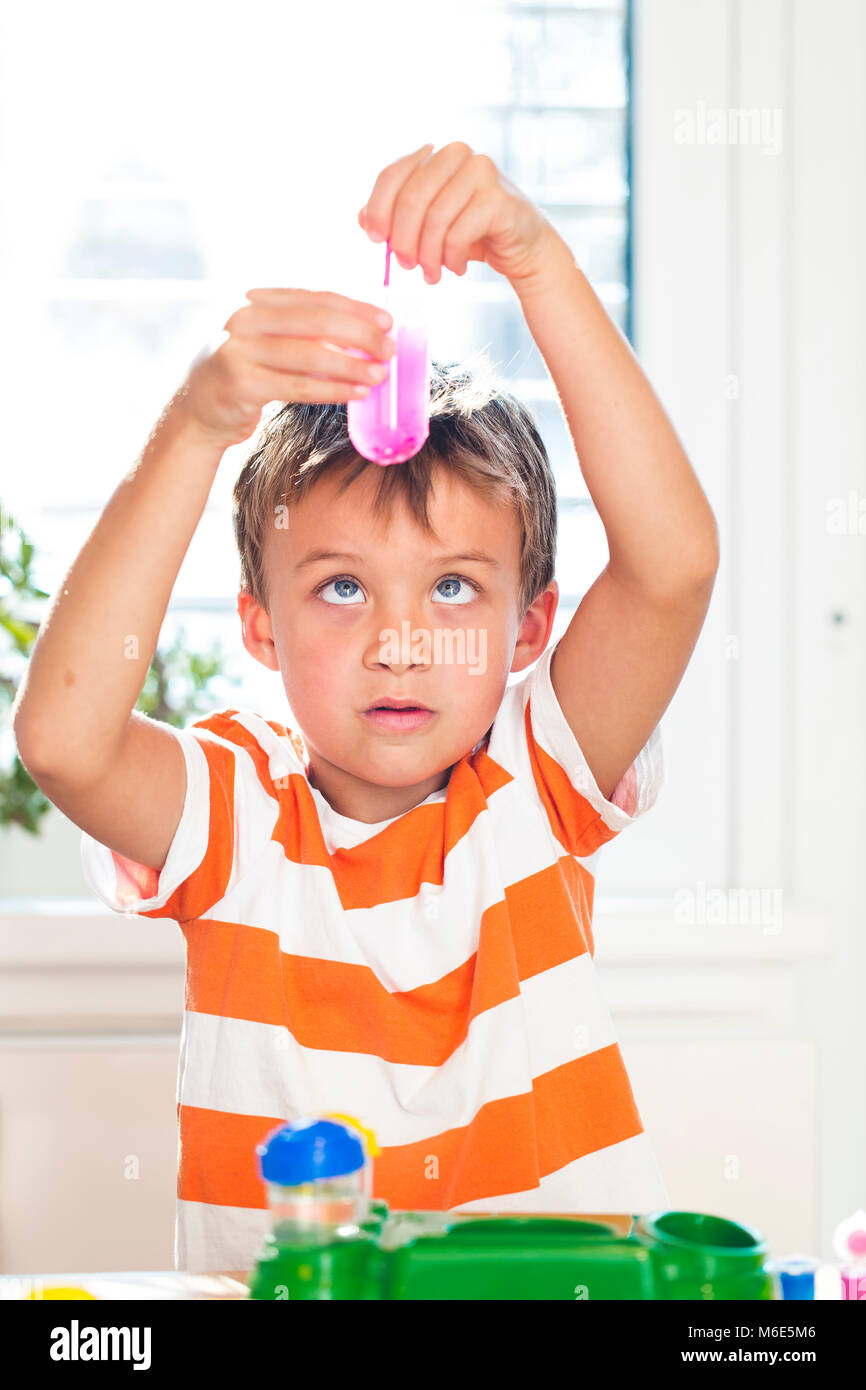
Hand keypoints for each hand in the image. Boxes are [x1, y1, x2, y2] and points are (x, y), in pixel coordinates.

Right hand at [174, 289, 396, 448]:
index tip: (388, 321)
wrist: (195, 409)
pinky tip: (356, 392)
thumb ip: (303, 333)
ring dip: (351, 365)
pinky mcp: (240, 384)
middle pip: (316, 321)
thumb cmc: (243, 374)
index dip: (355, 308)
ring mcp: (239, 350)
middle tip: (389, 350)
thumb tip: (363, 335)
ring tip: (379, 375)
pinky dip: (332, 390)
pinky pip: (298, 386)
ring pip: (309, 355)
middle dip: (360, 334)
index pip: (315, 298)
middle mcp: (243, 318)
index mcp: (254, 301)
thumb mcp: (266, 342)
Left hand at [357, 141, 557, 285]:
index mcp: (435, 155)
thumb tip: (362, 219)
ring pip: (435, 217)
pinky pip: (459, 232)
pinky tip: (456, 268)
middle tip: (405, 267)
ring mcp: (482, 171)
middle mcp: (457, 154)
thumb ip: (396, 218)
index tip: (374, 239)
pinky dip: (452, 258)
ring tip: (432, 275)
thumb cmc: (472, 234)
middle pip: (411, 197)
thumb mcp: (428, 226)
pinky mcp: (499, 198)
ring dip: (428, 255)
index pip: (393, 174)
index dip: (378, 208)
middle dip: (403, 239)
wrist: (522, 248)